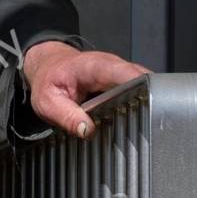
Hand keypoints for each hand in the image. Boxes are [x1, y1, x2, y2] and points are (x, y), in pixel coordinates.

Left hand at [21, 41, 149, 137]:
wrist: (48, 67)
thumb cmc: (48, 81)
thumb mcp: (49, 103)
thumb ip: (67, 117)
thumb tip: (88, 131)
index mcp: (96, 66)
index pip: (125, 73)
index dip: (141, 86)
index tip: (149, 103)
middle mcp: (112, 66)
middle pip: (141, 79)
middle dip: (148, 98)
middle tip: (147, 123)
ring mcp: (118, 74)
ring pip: (142, 86)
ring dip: (145, 102)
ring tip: (145, 123)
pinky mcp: (119, 83)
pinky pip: (135, 91)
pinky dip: (138, 103)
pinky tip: (136, 118)